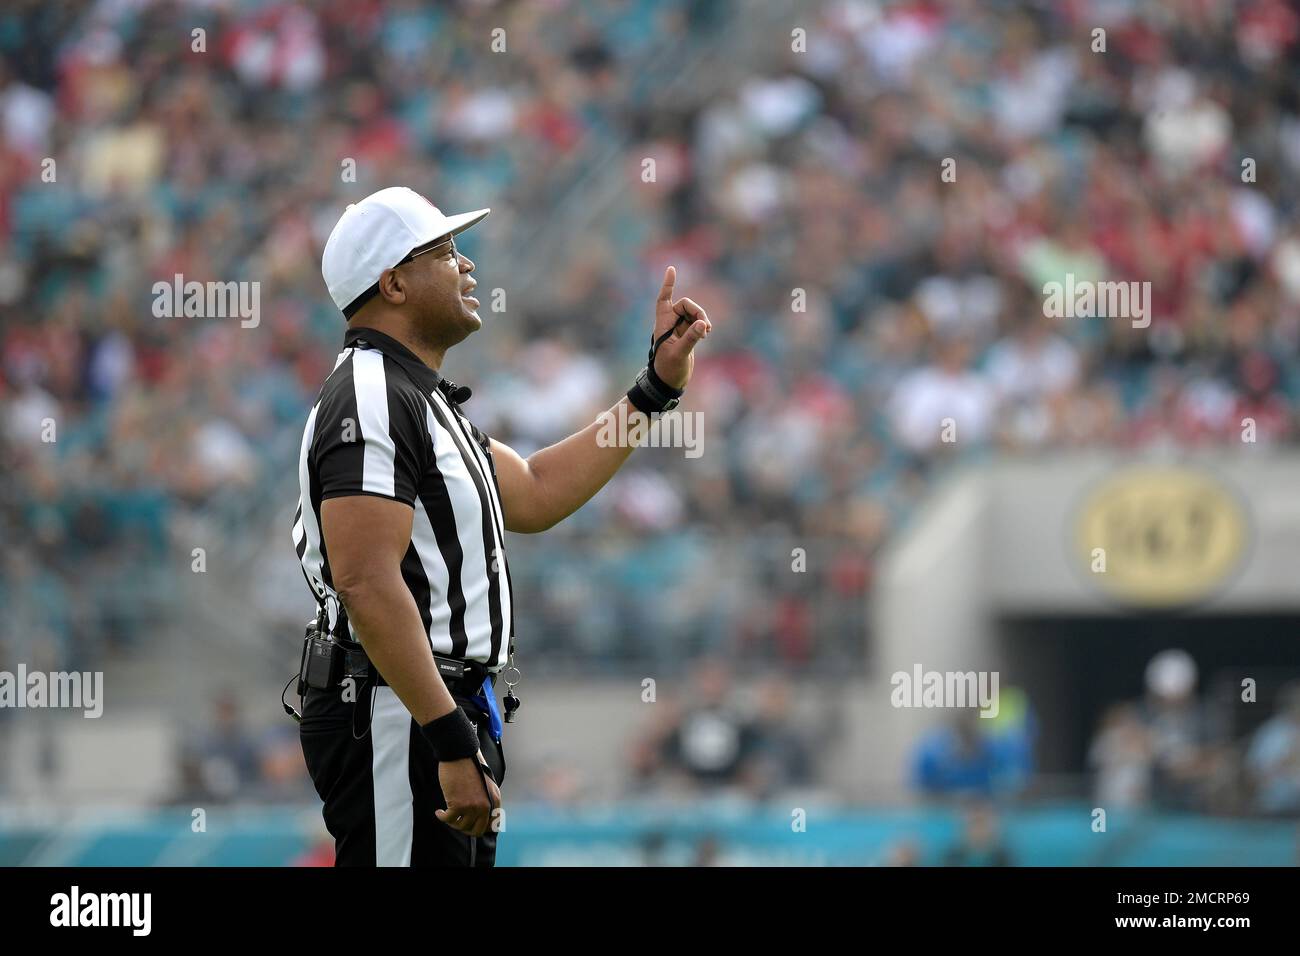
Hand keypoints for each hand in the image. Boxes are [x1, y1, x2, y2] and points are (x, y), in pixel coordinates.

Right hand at [436, 750, 501, 837]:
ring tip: (446, 814)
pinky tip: (439, 812)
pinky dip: (442, 817)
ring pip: (461, 826)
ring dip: (452, 822)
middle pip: (476, 830)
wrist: (460, 754)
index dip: (480, 827)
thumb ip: (485, 799)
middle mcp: (485, 806)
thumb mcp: (486, 784)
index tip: (470, 825)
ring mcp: (472, 806)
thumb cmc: (471, 765)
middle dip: (466, 829)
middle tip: (457, 822)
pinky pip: (448, 819)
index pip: (492, 825)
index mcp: (494, 800)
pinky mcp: (458, 805)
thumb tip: (479, 815)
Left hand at [651, 265, 711, 390]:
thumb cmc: (668, 369)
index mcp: (662, 324)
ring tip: (707, 332)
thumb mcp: (679, 353)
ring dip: (702, 319)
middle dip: (697, 312)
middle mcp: (670, 323)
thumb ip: (691, 338)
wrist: (669, 383)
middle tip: (705, 327)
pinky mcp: (687, 336)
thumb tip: (703, 324)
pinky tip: (706, 334)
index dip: (668, 284)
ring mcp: (679, 329)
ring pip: (693, 314)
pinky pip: (697, 323)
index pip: (664, 299)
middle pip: (685, 305)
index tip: (672, 269)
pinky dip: (703, 326)